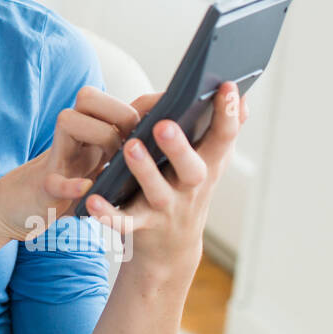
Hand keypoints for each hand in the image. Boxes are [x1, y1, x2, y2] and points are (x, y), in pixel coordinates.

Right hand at [0, 85, 145, 245]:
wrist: (21, 208)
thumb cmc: (70, 184)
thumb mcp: (96, 162)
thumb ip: (119, 143)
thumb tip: (157, 124)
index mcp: (86, 129)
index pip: (105, 96)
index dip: (132, 104)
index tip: (156, 121)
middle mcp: (70, 136)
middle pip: (87, 98)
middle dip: (120, 114)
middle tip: (136, 141)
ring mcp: (55, 157)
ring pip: (68, 122)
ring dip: (101, 136)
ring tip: (117, 160)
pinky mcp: (44, 187)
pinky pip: (56, 179)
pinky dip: (72, 184)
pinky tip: (87, 188)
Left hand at [85, 81, 249, 279]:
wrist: (172, 247)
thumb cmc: (187, 187)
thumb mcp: (209, 160)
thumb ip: (221, 127)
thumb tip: (240, 90)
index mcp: (208, 164)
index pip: (223, 137)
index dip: (228, 114)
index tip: (227, 86)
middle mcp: (191, 187)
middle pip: (192, 169)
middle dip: (180, 147)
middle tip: (165, 125)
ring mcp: (167, 208)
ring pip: (157, 192)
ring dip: (144, 171)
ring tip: (131, 147)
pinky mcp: (141, 225)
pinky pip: (124, 221)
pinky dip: (109, 213)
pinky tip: (93, 199)